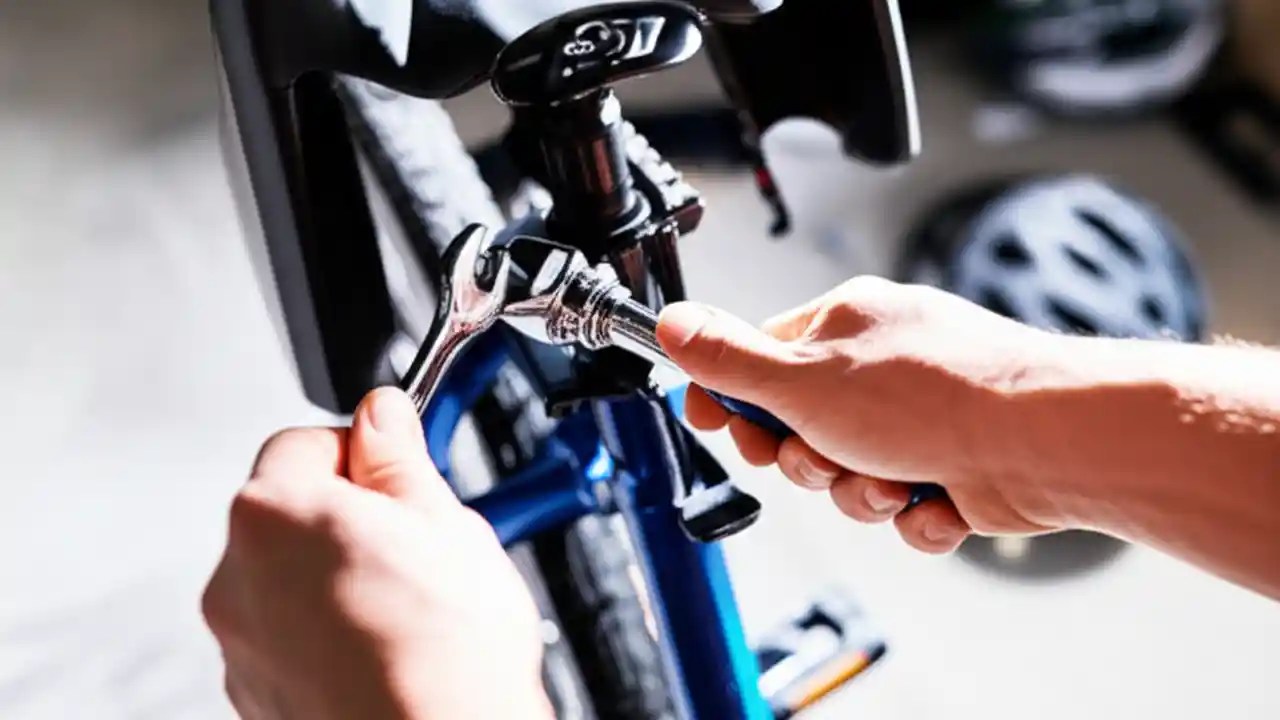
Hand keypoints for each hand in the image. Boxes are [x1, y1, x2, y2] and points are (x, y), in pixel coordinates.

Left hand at [201, 388, 551, 719]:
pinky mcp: (255, 692)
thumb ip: (398, 457)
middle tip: (413, 542)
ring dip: (336, 576)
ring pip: (290, 578)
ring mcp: (241, 643)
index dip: (365, 454)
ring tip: (406, 603)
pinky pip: (288, 636)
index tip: (400, 475)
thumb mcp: (444, 521)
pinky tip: (384, 645)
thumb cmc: (445, 653)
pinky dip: (327, 633)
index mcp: (274, 513)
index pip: (306, 441)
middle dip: (348, 516)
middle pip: (291, 511)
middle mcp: (237, 577)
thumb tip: (382, 414)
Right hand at [658, 277, 1066, 553]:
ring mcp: (921, 415)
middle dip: (806, 458)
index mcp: (845, 324)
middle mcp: (882, 364)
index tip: (715, 420)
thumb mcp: (802, 382)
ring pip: (851, 472)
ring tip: (892, 480)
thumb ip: (730, 359)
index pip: (761, 355)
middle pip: (800, 424)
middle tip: (818, 456)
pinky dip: (913, 512)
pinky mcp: (953, 462)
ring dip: (861, 491)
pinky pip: (903, 502)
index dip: (734, 397)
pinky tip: (935, 498)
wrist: (1041, 443)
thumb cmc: (934, 396)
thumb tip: (673, 323)